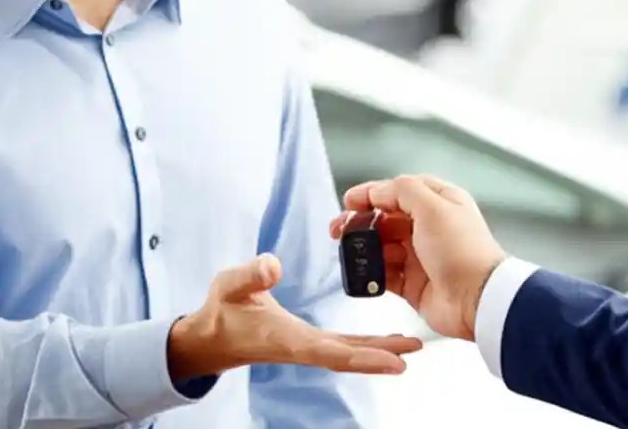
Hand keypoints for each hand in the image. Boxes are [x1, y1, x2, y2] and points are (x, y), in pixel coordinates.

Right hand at [168, 253, 421, 381]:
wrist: (213, 336)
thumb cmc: (222, 310)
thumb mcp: (229, 286)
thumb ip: (249, 276)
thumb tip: (272, 266)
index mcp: (288, 339)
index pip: (331, 352)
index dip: (364, 358)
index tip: (394, 361)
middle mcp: (303, 348)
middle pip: (349, 357)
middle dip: (382, 355)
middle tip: (415, 349)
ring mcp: (307, 347)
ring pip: (351, 353)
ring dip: (381, 350)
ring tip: (414, 345)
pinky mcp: (309, 341)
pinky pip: (344, 345)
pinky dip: (369, 345)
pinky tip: (389, 341)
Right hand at [330, 175, 506, 341]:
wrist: (477, 300)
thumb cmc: (464, 251)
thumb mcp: (433, 206)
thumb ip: (401, 190)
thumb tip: (376, 191)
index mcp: (440, 203)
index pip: (398, 191)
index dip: (372, 193)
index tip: (349, 201)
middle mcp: (430, 228)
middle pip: (386, 219)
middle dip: (361, 222)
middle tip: (340, 228)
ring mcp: (420, 257)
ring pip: (381, 247)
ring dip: (365, 249)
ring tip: (353, 252)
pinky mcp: (413, 284)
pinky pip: (383, 275)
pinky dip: (371, 274)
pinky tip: (365, 273)